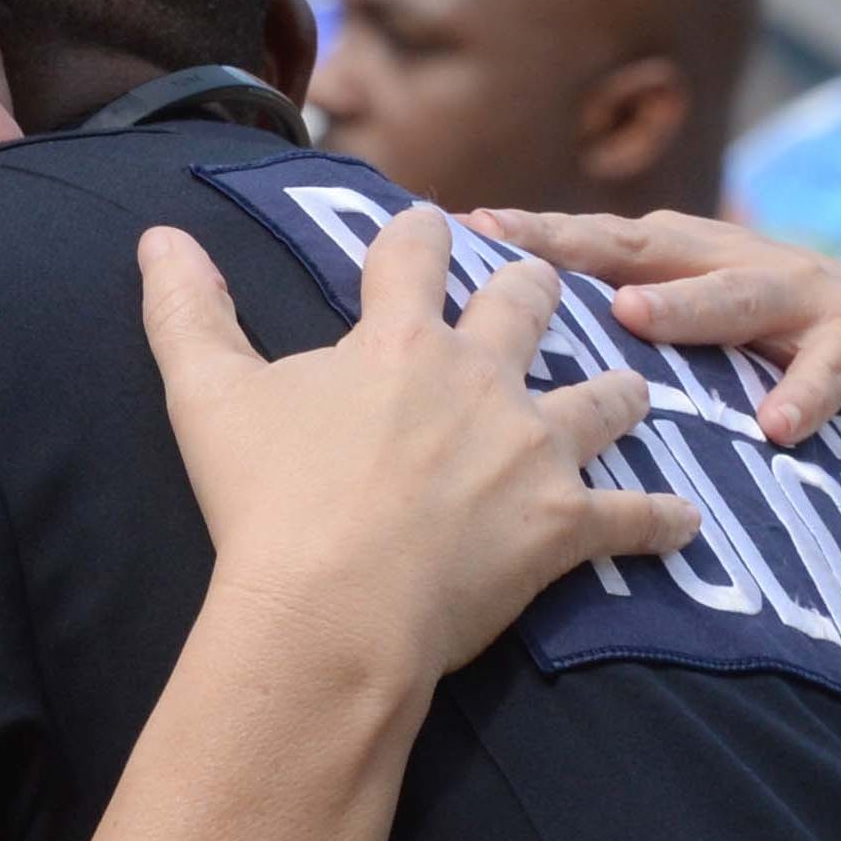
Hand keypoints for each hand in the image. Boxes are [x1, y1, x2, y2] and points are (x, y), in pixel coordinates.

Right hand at [140, 205, 695, 692]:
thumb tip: (158, 237)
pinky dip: (662, 521)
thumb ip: (186, 310)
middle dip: (535, 290)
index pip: (416, 249)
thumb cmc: (267, 503)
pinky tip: (683, 523)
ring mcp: (532, 450)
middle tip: (538, 291)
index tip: (426, 229)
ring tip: (629, 393)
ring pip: (606, 397)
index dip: (420, 233)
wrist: (332, 612)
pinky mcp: (564, 525)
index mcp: (398, 339)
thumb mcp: (207, 395)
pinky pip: (634, 517)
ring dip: (619, 393)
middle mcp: (481, 378)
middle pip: (530, 304)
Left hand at [474, 208, 840, 492]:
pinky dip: (802, 394)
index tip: (467, 228)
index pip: (600, 243)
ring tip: (636, 319)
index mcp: (687, 262)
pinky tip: (777, 425)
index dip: (539, 234)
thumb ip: (623, 337)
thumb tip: (506, 354)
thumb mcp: (695, 333)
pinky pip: (828, 369)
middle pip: (650, 251)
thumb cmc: (770, 353)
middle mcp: (736, 262)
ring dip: (686, 307)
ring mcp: (802, 295)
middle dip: (585, 247)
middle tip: (520, 253)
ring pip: (736, 297)